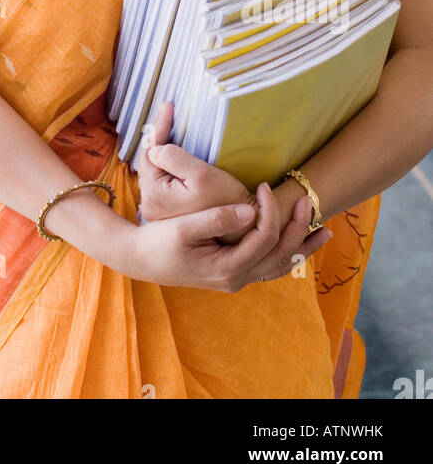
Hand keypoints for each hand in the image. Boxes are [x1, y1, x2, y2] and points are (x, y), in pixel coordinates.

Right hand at [111, 180, 332, 291]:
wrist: (139, 259)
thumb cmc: (157, 241)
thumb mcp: (183, 228)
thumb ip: (216, 219)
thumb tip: (249, 210)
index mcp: (228, 268)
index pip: (264, 237)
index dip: (270, 210)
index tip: (263, 185)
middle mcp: (237, 278)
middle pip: (280, 254)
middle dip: (296, 226)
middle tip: (306, 199)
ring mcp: (236, 278)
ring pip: (280, 265)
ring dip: (302, 246)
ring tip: (324, 230)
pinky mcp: (232, 272)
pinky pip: (269, 267)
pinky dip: (288, 255)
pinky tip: (299, 245)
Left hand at [134, 101, 253, 240]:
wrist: (245, 226)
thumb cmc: (227, 200)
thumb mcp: (201, 175)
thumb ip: (174, 158)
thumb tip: (155, 147)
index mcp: (155, 195)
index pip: (150, 153)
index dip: (159, 128)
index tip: (167, 106)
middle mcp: (150, 206)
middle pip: (150, 163)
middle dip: (158, 138)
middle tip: (166, 114)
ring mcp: (158, 211)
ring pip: (157, 172)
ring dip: (162, 151)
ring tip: (168, 130)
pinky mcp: (170, 213)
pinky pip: (164, 182)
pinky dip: (168, 166)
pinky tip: (174, 155)